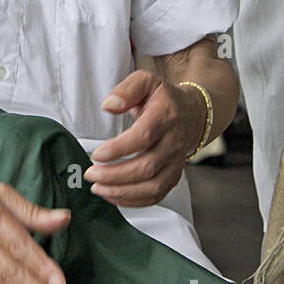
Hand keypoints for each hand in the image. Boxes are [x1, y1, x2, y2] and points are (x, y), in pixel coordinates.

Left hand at [84, 71, 205, 207]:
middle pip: (146, 166)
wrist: (193, 113)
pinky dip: (134, 201)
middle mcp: (174, 142)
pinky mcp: (174, 176)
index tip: (96, 154)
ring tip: (98, 188)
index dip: (118, 149)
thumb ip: (126, 90)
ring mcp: (177, 162)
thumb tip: (108, 106)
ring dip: (123, 192)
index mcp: (166, 116)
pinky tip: (113, 195)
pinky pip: (157, 195)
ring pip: (153, 186)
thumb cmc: (163, 98)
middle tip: (90, 174)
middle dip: (115, 175)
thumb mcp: (146, 82)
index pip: (143, 137)